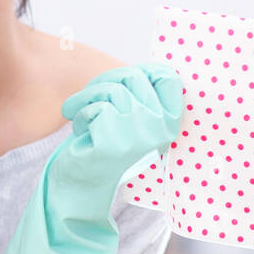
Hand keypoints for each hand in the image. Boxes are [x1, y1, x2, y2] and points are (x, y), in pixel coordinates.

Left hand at [0, 63, 182, 253]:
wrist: (81, 186)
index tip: (121, 85)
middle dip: (105, 84)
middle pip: (133, 75)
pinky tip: (80, 130)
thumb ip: (146, 94)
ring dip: (88, 99)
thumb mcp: (133, 117)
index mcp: (172, 123)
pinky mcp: (116, 142)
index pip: (166, 74)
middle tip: (93, 102)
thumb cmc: (104, 146)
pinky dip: (80, 112)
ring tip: (84, 117)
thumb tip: (162, 67)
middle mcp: (162, 130)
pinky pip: (96, 107)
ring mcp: (141, 136)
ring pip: (112, 89)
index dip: (139, 71)